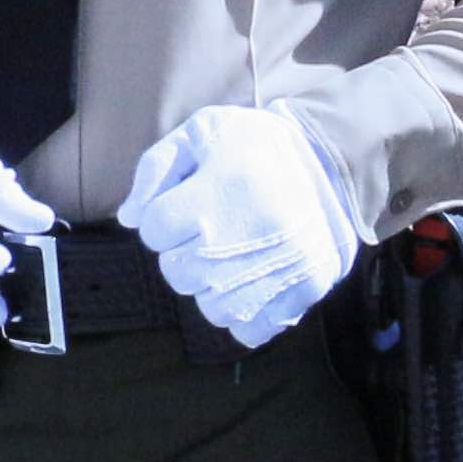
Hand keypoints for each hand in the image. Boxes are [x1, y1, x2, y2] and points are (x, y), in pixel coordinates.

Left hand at [122, 104, 362, 346]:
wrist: (333, 159)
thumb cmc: (256, 146)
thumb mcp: (202, 131)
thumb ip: (156, 168)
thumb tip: (128, 218)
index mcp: (219, 191)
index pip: (153, 230)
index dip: (163, 217)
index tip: (191, 203)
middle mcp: (247, 235)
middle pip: (177, 273)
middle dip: (185, 252)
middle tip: (215, 227)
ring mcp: (278, 269)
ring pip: (210, 307)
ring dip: (213, 285)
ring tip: (235, 253)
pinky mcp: (304, 291)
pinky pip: (250, 330)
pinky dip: (246, 313)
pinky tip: (254, 282)